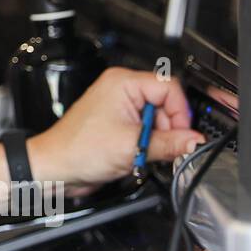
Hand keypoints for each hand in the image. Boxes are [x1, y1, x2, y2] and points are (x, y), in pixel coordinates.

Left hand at [29, 67, 204, 195]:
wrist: (56, 168)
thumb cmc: (77, 150)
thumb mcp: (131, 147)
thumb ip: (168, 143)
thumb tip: (194, 140)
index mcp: (123, 82)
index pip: (170, 87)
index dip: (180, 112)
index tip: (181, 134)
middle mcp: (121, 89)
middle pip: (166, 103)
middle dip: (169, 128)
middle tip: (162, 147)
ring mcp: (119, 106)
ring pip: (158, 118)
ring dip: (158, 138)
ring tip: (144, 152)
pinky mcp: (119, 123)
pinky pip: (146, 128)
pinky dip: (148, 143)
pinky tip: (138, 154)